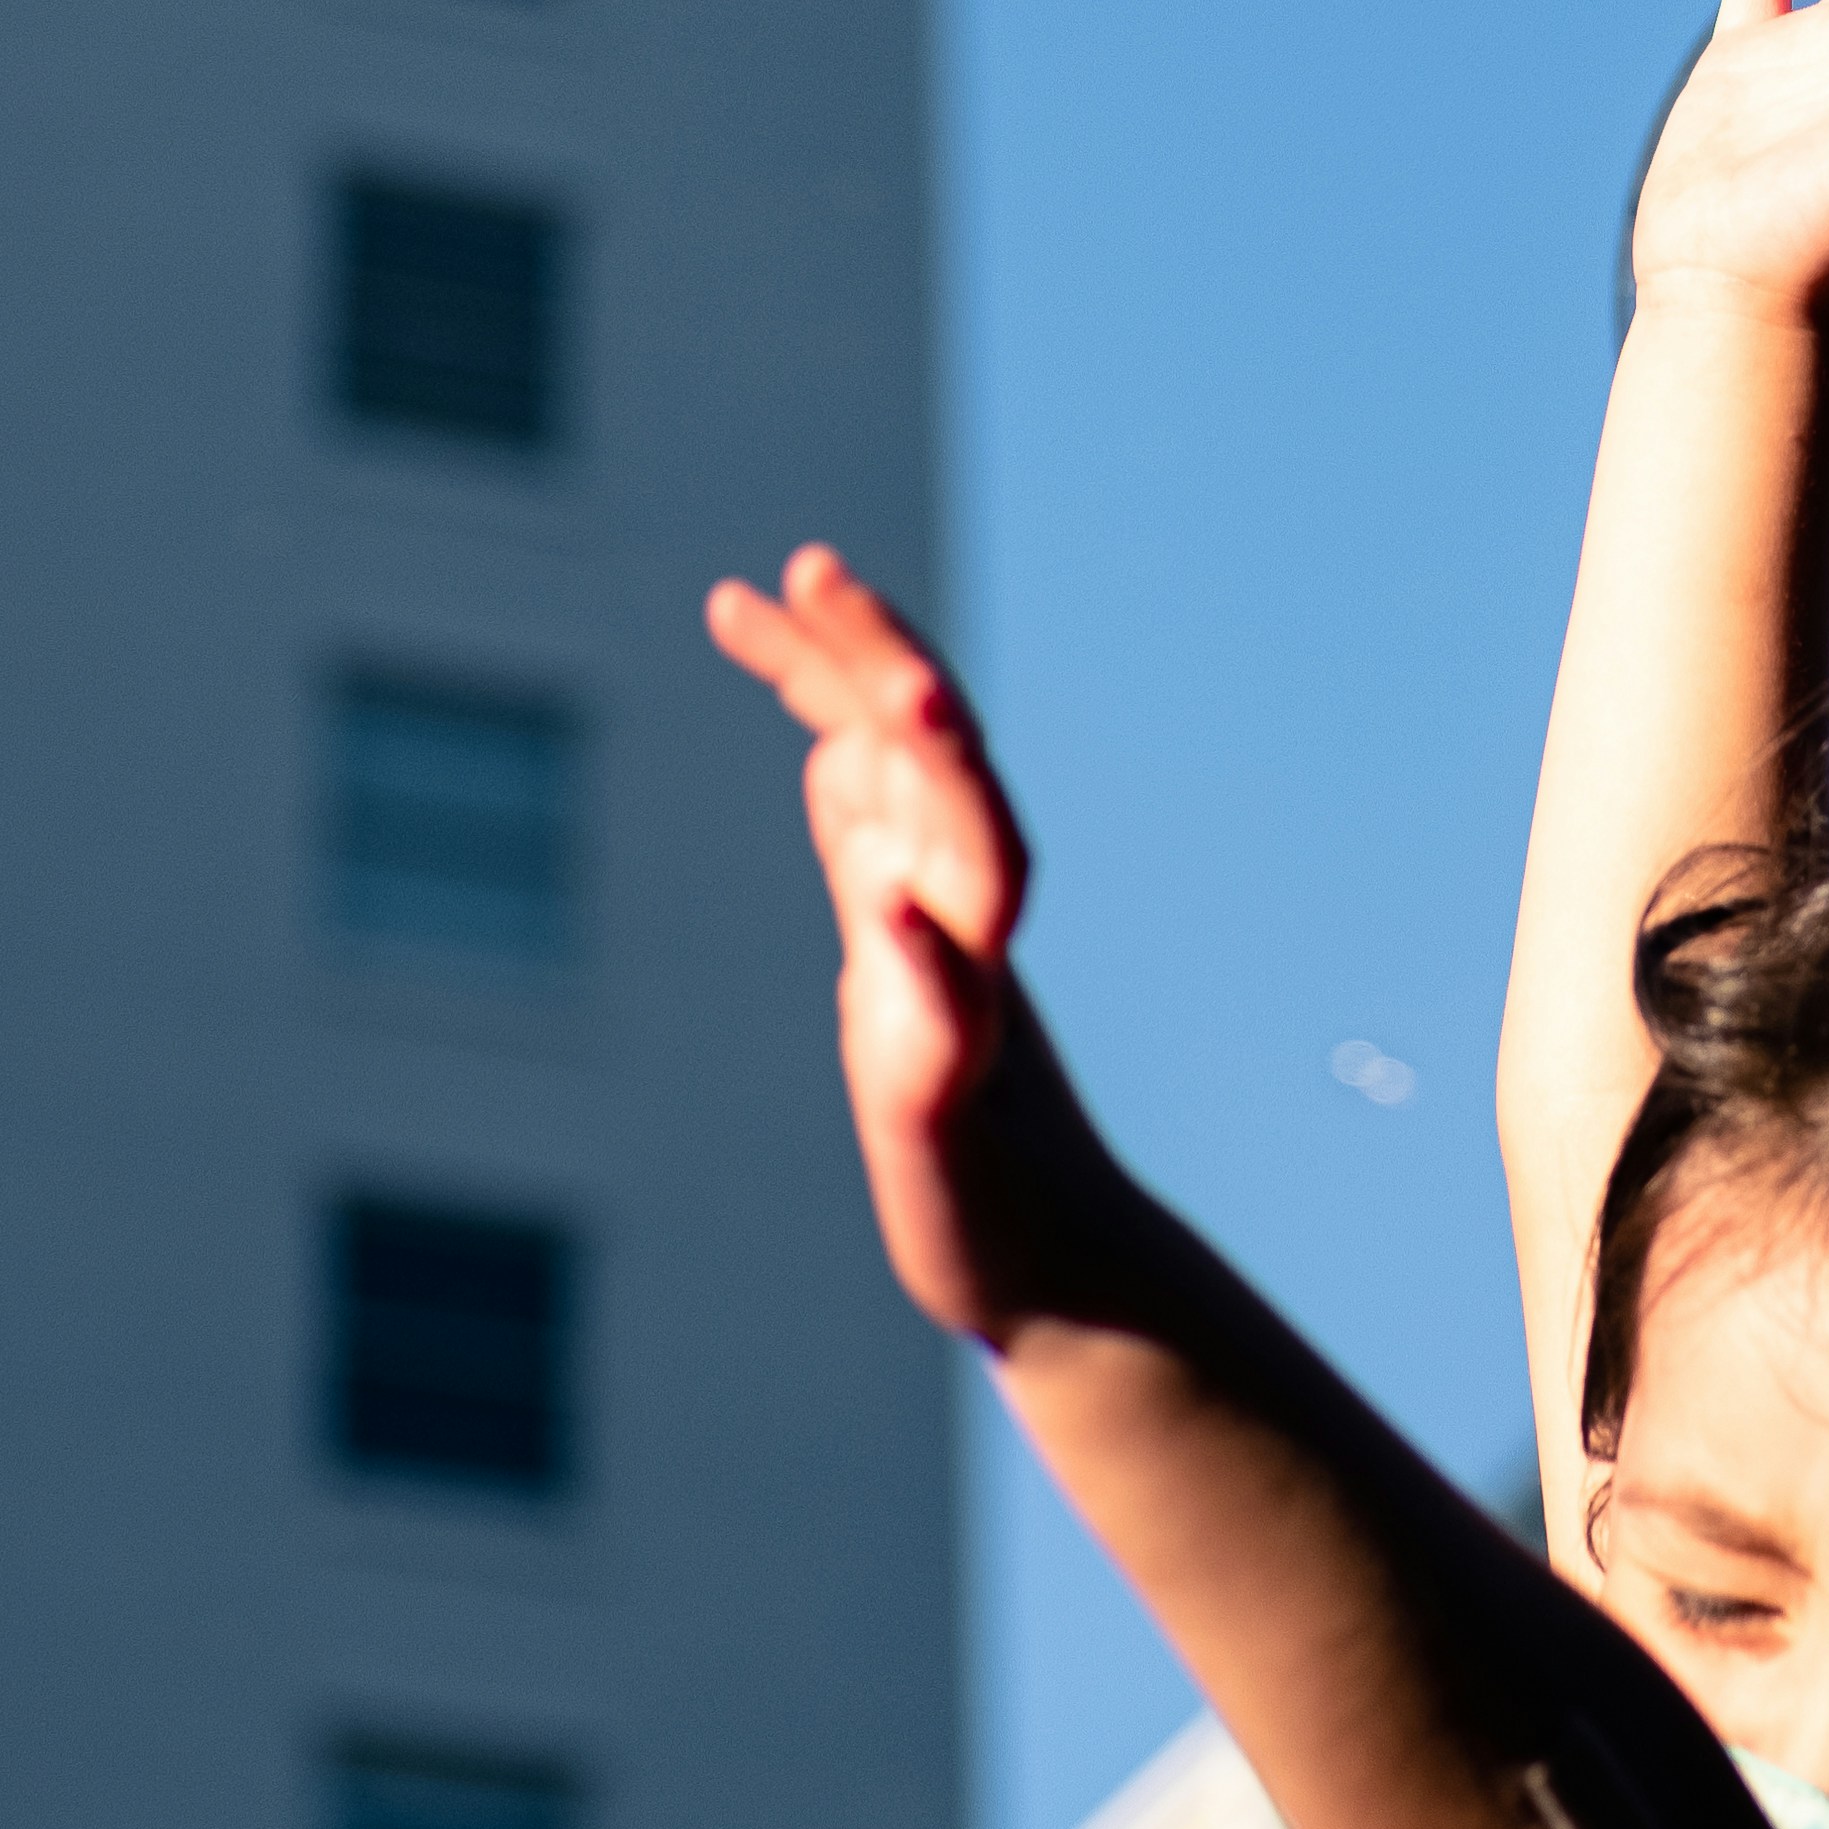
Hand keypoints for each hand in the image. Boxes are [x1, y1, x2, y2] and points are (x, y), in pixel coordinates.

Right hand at [706, 544, 1043, 1337]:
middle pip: (926, 749)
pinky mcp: (901, 925)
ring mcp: (930, 901)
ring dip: (840, 669)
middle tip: (810, 570)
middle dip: (872, 656)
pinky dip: (821, 735)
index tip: (898, 682)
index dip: (932, 743)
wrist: (1054, 1257)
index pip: (966, 809)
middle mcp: (963, 900)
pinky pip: (859, 804)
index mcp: (983, 945)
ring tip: (774, 588)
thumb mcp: (951, 1139)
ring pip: (887, 756)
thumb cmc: (1001, 1219)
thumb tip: (916, 910)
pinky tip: (782, 683)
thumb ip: (939, 1031)